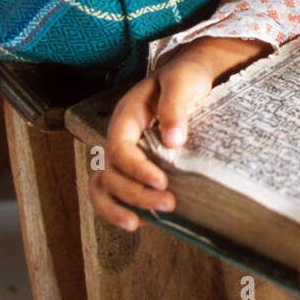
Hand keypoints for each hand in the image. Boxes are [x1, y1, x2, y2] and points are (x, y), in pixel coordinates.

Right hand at [89, 35, 269, 230]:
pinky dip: (122, 207)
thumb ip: (175, 107)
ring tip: (139, 224)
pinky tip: (142, 221)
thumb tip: (173, 140)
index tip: (161, 182)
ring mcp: (126, 152)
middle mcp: (121, 136)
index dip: (136, 169)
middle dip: (134, 193)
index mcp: (126, 115)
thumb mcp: (183, 82)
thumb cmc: (187, 77)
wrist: (194, 75)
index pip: (119, 148)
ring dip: (119, 206)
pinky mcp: (136, 164)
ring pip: (104, 185)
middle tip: (169, 203)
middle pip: (111, 172)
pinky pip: (116, 189)